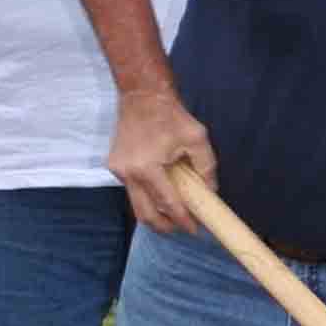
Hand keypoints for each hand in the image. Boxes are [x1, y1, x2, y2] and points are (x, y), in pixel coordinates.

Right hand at [109, 84, 216, 232]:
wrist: (142, 96)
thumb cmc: (171, 116)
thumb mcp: (197, 138)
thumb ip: (206, 167)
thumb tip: (211, 192)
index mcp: (147, 168)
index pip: (167, 204)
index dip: (182, 220)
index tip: (195, 229)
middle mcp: (128, 174)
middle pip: (144, 214)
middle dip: (164, 226)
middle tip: (181, 228)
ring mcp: (118, 171)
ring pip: (136, 204)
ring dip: (154, 213)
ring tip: (173, 215)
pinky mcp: (114, 166)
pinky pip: (132, 190)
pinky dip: (146, 197)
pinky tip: (160, 194)